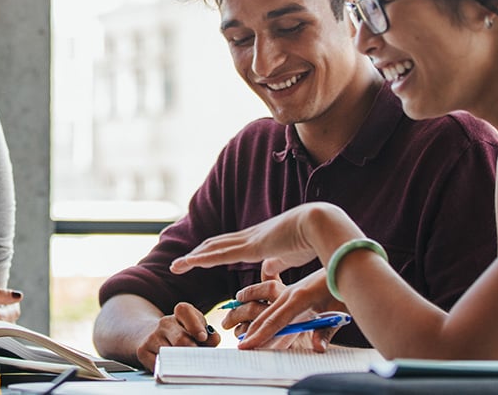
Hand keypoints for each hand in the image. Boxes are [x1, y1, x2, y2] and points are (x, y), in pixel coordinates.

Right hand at [136, 302, 220, 371]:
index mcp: (180, 314)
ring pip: (169, 354)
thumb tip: (214, 339)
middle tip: (199, 360)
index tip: (203, 337)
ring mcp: (152, 337)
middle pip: (180, 339)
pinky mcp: (143, 351)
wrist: (150, 335)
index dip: (195, 324)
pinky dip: (169, 370)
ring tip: (188, 366)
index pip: (184, 311)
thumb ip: (209, 335)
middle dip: (192, 352)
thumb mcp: (197, 330)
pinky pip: (159, 365)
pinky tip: (174, 368)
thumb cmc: (181, 335)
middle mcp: (165, 323)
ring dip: (182, 363)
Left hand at [170, 202, 362, 278]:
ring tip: (176, 265)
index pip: (230, 245)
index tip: (199, 259)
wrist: (322, 225)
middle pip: (216, 244)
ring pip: (213, 248)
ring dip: (193, 257)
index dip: (213, 252)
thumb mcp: (290, 255)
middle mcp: (250, 237)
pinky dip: (203, 259)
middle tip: (179, 263)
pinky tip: (190, 263)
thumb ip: (277, 263)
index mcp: (260, 239)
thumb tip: (267, 271)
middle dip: (197, 254)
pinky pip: (221, 254)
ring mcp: (249, 240)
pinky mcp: (251, 247)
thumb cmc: (312, 240)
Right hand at [236, 270, 346, 350]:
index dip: (259, 336)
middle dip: (251, 333)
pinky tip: (257, 326)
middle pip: (265, 317)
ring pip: (266, 311)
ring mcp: (289, 291)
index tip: (245, 346)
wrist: (344, 263)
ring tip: (242, 338)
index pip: (275, 321)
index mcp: (299, 298)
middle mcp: (289, 294)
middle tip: (239, 348)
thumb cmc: (342, 288)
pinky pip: (274, 307)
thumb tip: (318, 348)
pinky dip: (263, 318)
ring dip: (253, 325)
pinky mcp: (292, 292)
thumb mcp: (339, 310)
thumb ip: (326, 331)